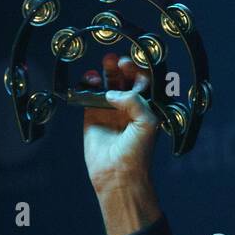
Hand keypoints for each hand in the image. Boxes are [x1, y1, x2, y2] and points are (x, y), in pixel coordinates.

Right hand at [81, 53, 159, 192]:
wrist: (119, 175)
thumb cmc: (138, 153)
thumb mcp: (148, 122)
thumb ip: (135, 100)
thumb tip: (113, 92)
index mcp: (145, 108)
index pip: (142, 82)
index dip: (137, 70)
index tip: (130, 64)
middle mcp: (128, 107)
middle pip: (124, 79)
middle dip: (120, 67)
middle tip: (115, 60)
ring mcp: (109, 110)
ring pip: (106, 83)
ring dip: (105, 72)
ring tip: (105, 63)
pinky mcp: (92, 116)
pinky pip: (88, 94)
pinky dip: (87, 84)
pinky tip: (89, 79)